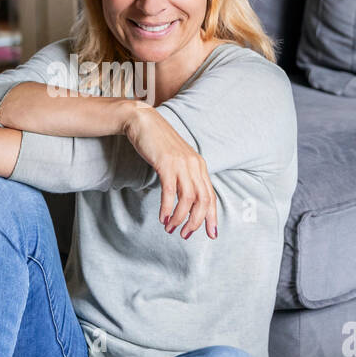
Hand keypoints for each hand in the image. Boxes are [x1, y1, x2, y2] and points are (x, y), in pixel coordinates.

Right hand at [122, 103, 216, 239]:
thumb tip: (185, 199)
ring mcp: (181, 164)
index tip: (211, 234)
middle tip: (186, 235)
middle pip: (203, 200)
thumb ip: (184, 176)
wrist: (143, 121)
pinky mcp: (166, 163)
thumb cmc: (158, 143)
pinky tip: (163, 218)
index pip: (210, 196)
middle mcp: (194, 165)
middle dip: (196, 221)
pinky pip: (170, 191)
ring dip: (181, 217)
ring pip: (188, 198)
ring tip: (171, 229)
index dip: (211, 217)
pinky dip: (167, 207)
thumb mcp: (176, 160)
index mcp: (199, 166)